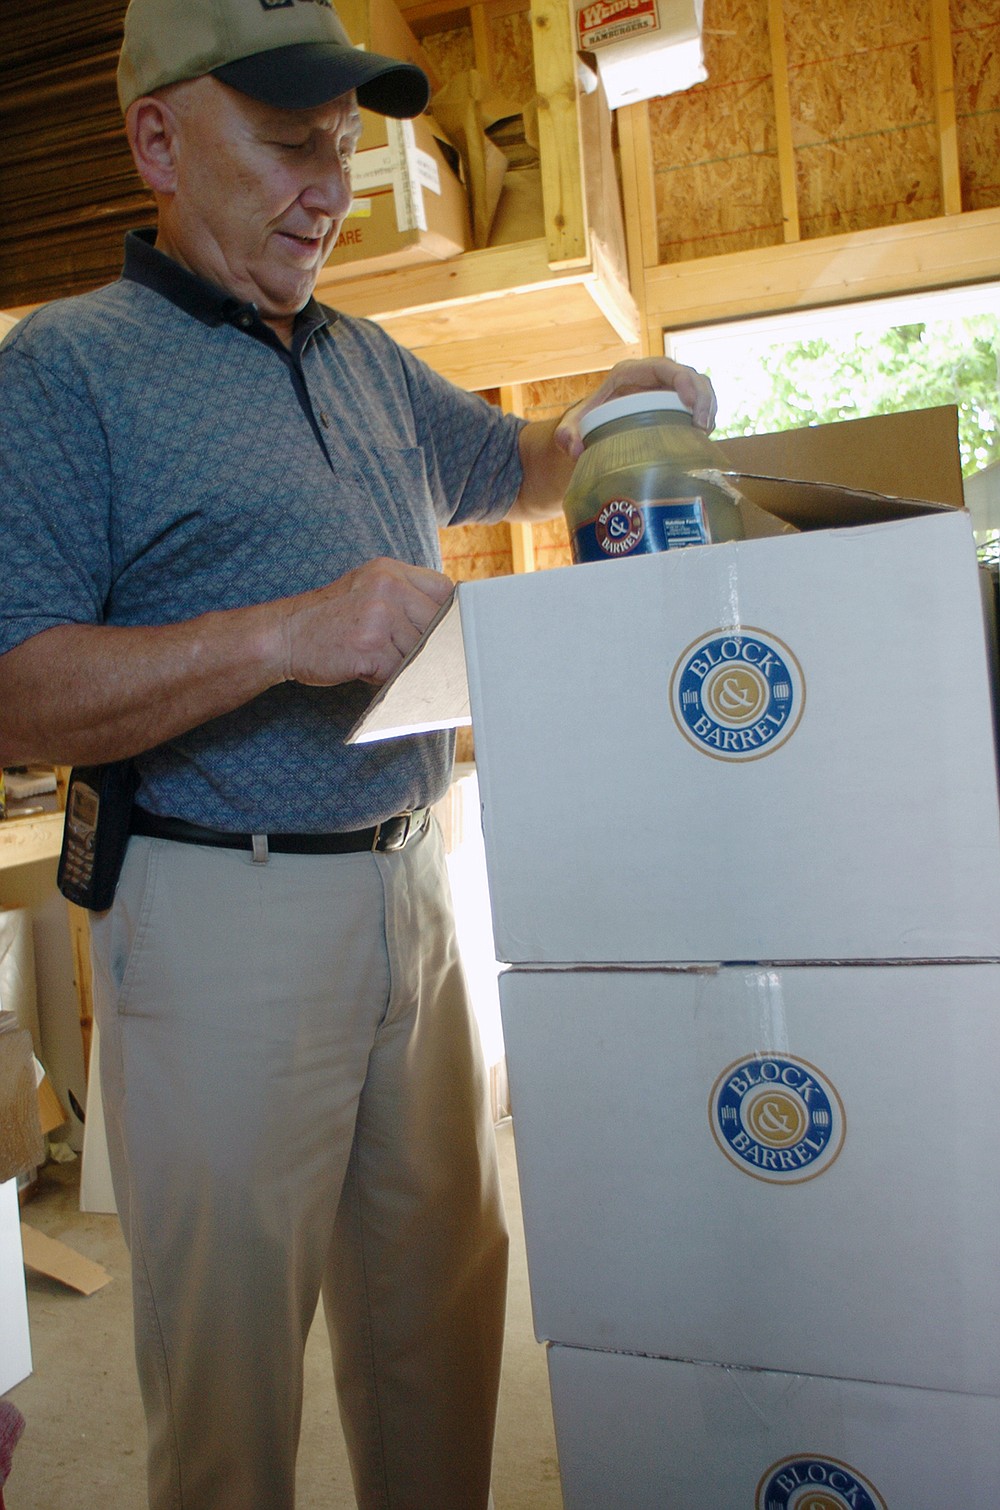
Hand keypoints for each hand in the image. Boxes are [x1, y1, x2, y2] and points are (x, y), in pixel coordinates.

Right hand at [278, 557, 454, 686]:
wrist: (283, 636)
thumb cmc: (329, 619)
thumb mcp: (367, 589)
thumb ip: (405, 597)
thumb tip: (451, 625)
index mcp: (390, 570)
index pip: (445, 591)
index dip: (449, 618)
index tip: (444, 635)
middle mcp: (388, 586)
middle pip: (439, 623)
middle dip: (431, 646)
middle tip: (410, 656)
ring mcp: (379, 615)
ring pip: (422, 649)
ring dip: (408, 663)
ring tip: (381, 660)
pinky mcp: (370, 645)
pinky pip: (401, 669)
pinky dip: (391, 677)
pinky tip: (370, 670)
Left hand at [554, 357, 717, 459]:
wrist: (592, 427)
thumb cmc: (585, 422)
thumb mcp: (573, 426)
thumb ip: (566, 435)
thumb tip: (574, 448)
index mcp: (631, 374)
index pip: (664, 367)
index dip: (682, 381)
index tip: (689, 404)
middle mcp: (652, 378)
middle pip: (689, 376)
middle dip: (702, 397)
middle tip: (703, 427)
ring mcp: (667, 391)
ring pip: (700, 388)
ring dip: (708, 407)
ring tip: (705, 433)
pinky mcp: (675, 405)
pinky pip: (699, 404)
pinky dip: (705, 416)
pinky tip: (702, 437)